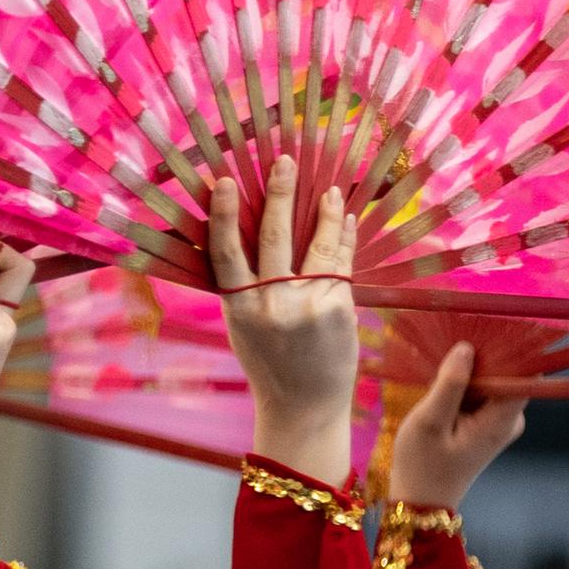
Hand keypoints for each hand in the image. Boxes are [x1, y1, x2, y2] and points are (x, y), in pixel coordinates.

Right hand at [212, 158, 359, 486]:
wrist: (303, 407)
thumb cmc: (269, 362)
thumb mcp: (243, 327)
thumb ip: (246, 287)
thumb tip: (251, 234)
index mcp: (238, 308)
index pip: (225, 251)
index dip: (222, 213)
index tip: (223, 179)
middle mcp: (272, 304)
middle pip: (274, 236)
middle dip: (280, 193)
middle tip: (285, 161)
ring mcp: (308, 306)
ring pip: (317, 245)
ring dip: (324, 211)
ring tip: (330, 189)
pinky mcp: (339, 309)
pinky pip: (341, 264)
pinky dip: (343, 239)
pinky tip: (346, 220)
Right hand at [385, 344, 527, 510]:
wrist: (420, 500)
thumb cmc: (422, 464)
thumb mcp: (430, 421)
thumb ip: (450, 384)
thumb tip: (466, 348)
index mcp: (502, 419)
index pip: (525, 373)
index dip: (511, 348)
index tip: (486, 328)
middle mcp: (508, 418)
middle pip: (508, 373)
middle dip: (484, 355)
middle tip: (453, 339)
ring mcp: (497, 421)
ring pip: (491, 381)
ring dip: (470, 368)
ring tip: (443, 357)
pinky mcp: (484, 423)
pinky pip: (480, 392)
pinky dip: (464, 382)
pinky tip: (441, 377)